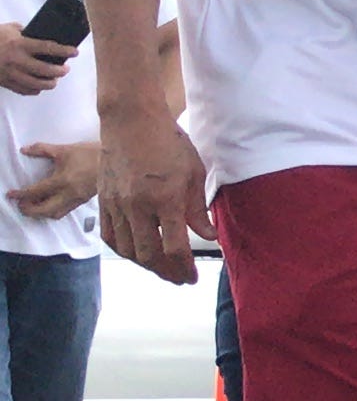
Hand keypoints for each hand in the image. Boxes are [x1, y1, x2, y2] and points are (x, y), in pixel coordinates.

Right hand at [0, 24, 72, 96]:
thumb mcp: (9, 29)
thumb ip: (25, 33)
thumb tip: (40, 37)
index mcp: (19, 44)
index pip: (48, 48)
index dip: (64, 51)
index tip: (75, 52)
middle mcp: (16, 60)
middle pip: (45, 69)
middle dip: (60, 71)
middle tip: (65, 69)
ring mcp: (10, 73)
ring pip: (36, 84)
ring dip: (49, 83)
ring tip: (54, 80)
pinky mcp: (4, 82)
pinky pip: (23, 90)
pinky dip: (34, 90)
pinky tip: (39, 87)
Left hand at [12, 140, 100, 218]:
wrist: (116, 160)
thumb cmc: (91, 153)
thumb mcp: (65, 149)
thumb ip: (43, 149)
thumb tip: (24, 150)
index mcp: (62, 181)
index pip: (35, 192)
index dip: (20, 195)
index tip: (11, 195)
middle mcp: (69, 194)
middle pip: (43, 210)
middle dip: (28, 210)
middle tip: (20, 204)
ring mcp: (77, 199)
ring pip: (54, 214)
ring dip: (41, 213)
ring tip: (33, 206)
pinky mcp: (83, 201)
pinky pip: (65, 211)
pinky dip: (53, 211)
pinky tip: (50, 204)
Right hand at [98, 112, 211, 282]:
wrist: (131, 122)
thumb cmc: (168, 143)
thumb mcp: (193, 174)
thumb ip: (198, 210)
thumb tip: (209, 236)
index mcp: (165, 199)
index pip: (174, 248)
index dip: (184, 268)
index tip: (192, 277)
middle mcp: (138, 206)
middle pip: (149, 255)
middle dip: (167, 273)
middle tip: (180, 278)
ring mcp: (117, 205)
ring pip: (127, 250)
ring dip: (146, 265)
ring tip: (163, 269)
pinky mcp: (103, 201)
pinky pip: (110, 236)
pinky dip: (124, 251)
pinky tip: (137, 254)